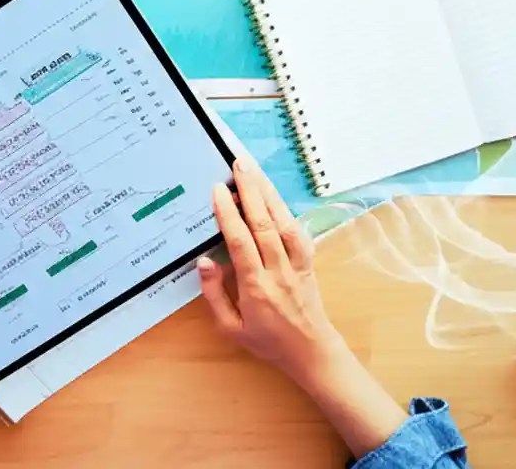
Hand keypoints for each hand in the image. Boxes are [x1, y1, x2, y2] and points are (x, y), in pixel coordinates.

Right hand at [197, 157, 346, 384]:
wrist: (311, 351)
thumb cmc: (267, 341)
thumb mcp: (231, 328)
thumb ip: (215, 294)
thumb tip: (205, 261)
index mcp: (256, 288)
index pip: (241, 243)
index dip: (229, 214)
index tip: (218, 190)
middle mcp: (278, 271)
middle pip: (264, 224)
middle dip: (250, 191)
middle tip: (239, 164)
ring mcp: (297, 264)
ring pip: (283, 222)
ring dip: (269, 193)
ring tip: (255, 170)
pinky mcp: (308, 261)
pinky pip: (298, 231)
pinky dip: (285, 209)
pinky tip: (274, 195)